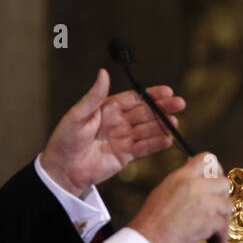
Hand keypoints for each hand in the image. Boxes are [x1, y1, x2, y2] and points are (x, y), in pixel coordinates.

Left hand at [41, 69, 185, 197]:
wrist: (62, 168)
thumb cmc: (65, 139)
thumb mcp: (78, 114)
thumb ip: (94, 96)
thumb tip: (103, 73)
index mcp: (108, 108)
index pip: (134, 98)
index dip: (151, 95)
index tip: (167, 91)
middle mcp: (118, 122)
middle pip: (145, 113)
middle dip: (163, 108)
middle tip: (180, 104)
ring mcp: (123, 138)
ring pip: (147, 130)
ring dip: (162, 126)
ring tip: (175, 123)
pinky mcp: (125, 155)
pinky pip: (144, 148)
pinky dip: (156, 144)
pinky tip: (168, 139)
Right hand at [129, 152, 231, 242]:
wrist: (149, 240)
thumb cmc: (152, 219)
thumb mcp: (164, 189)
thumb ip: (183, 182)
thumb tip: (196, 179)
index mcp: (183, 176)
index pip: (207, 160)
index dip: (216, 169)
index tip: (216, 177)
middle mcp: (196, 186)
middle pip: (224, 183)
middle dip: (222, 195)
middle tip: (217, 204)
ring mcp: (205, 203)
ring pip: (228, 205)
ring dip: (222, 216)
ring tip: (214, 225)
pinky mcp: (210, 221)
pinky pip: (224, 227)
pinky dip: (221, 238)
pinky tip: (215, 242)